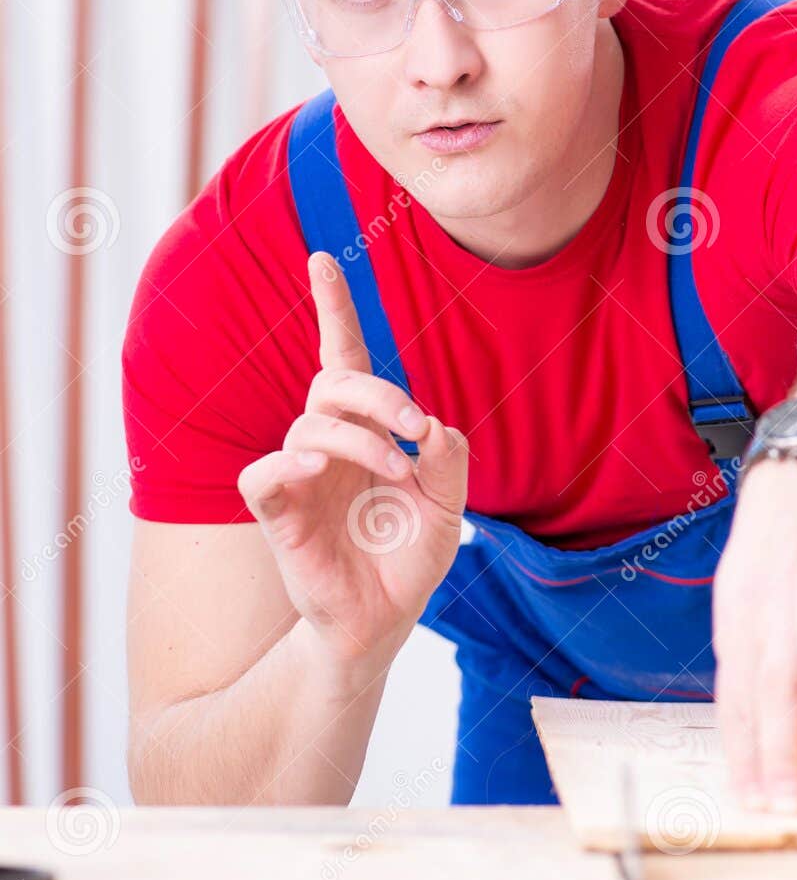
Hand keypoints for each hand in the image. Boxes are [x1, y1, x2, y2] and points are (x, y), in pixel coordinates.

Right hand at [237, 252, 468, 664]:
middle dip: (378, 392)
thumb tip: (435, 427)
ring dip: (360, 439)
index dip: (333, 310)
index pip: (343, 359)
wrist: (385, 621)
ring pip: (310, 423)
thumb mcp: (449, 509)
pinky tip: (316, 467)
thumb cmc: (408, 558)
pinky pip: (262, 474)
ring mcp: (298, 476)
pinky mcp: (277, 513)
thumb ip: (451, 464)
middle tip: (416, 427)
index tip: (322, 258)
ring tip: (396, 471)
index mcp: (364, 432)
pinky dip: (287, 462)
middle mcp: (327, 444)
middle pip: (334, 383)